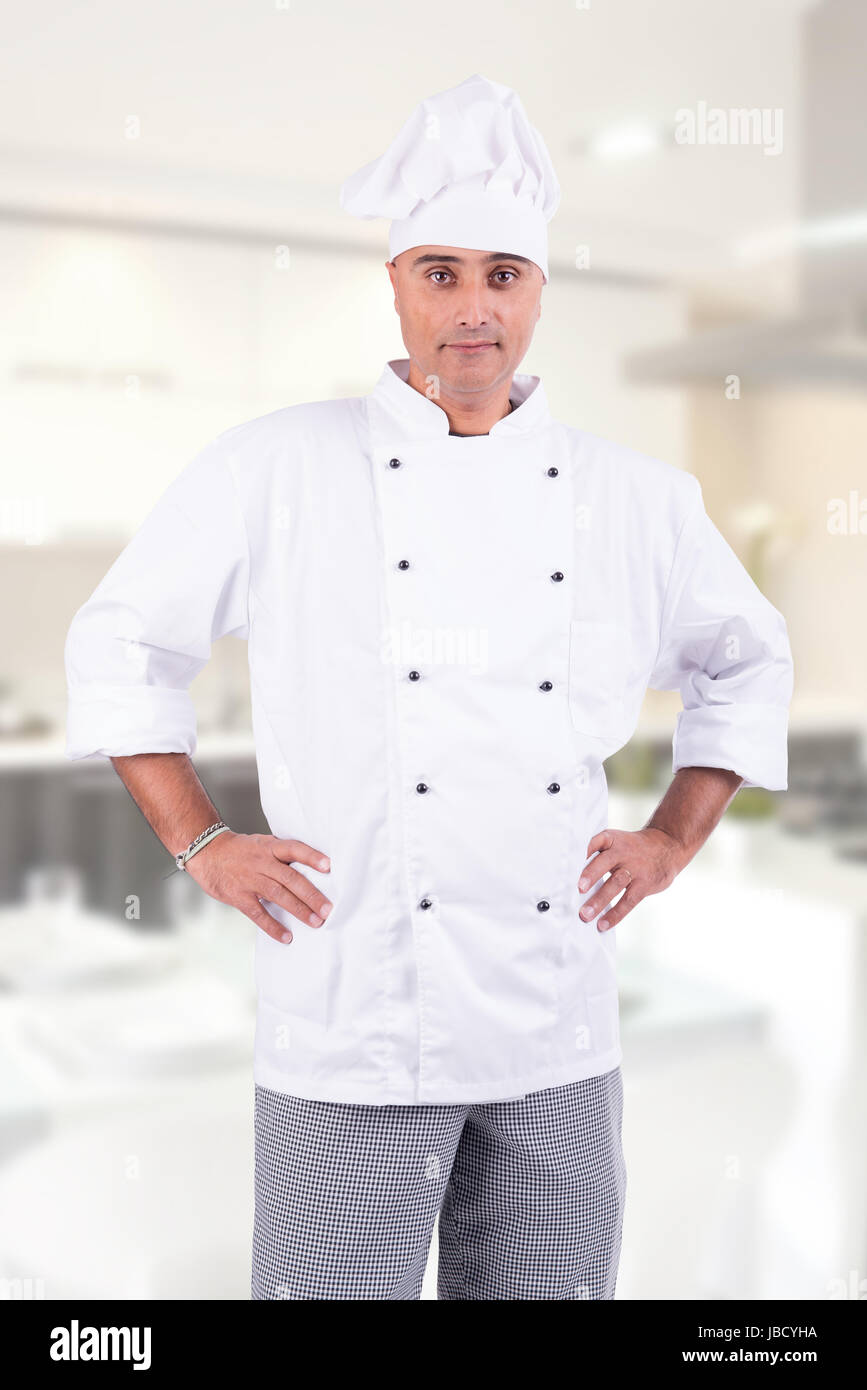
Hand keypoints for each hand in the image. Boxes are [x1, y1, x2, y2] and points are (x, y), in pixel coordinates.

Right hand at [184, 831, 331, 944]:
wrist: (207, 853)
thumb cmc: (240, 850)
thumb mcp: (262, 843)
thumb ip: (283, 853)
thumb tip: (311, 863)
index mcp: (270, 847)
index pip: (294, 849)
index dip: (311, 856)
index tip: (328, 866)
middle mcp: (262, 862)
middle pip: (290, 878)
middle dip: (311, 894)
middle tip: (327, 909)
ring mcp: (250, 880)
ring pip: (278, 895)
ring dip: (298, 910)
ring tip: (315, 922)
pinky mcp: (239, 896)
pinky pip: (258, 913)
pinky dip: (272, 926)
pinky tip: (286, 936)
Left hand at [577, 827, 685, 931]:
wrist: (667, 847)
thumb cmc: (632, 848)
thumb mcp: (616, 842)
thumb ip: (596, 854)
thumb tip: (570, 878)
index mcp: (612, 840)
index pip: (595, 841)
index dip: (583, 851)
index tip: (569, 863)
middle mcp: (623, 852)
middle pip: (605, 862)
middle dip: (591, 875)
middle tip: (578, 889)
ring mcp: (635, 868)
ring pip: (615, 884)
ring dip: (599, 901)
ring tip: (585, 915)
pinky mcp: (645, 885)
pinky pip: (628, 901)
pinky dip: (615, 914)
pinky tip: (603, 924)